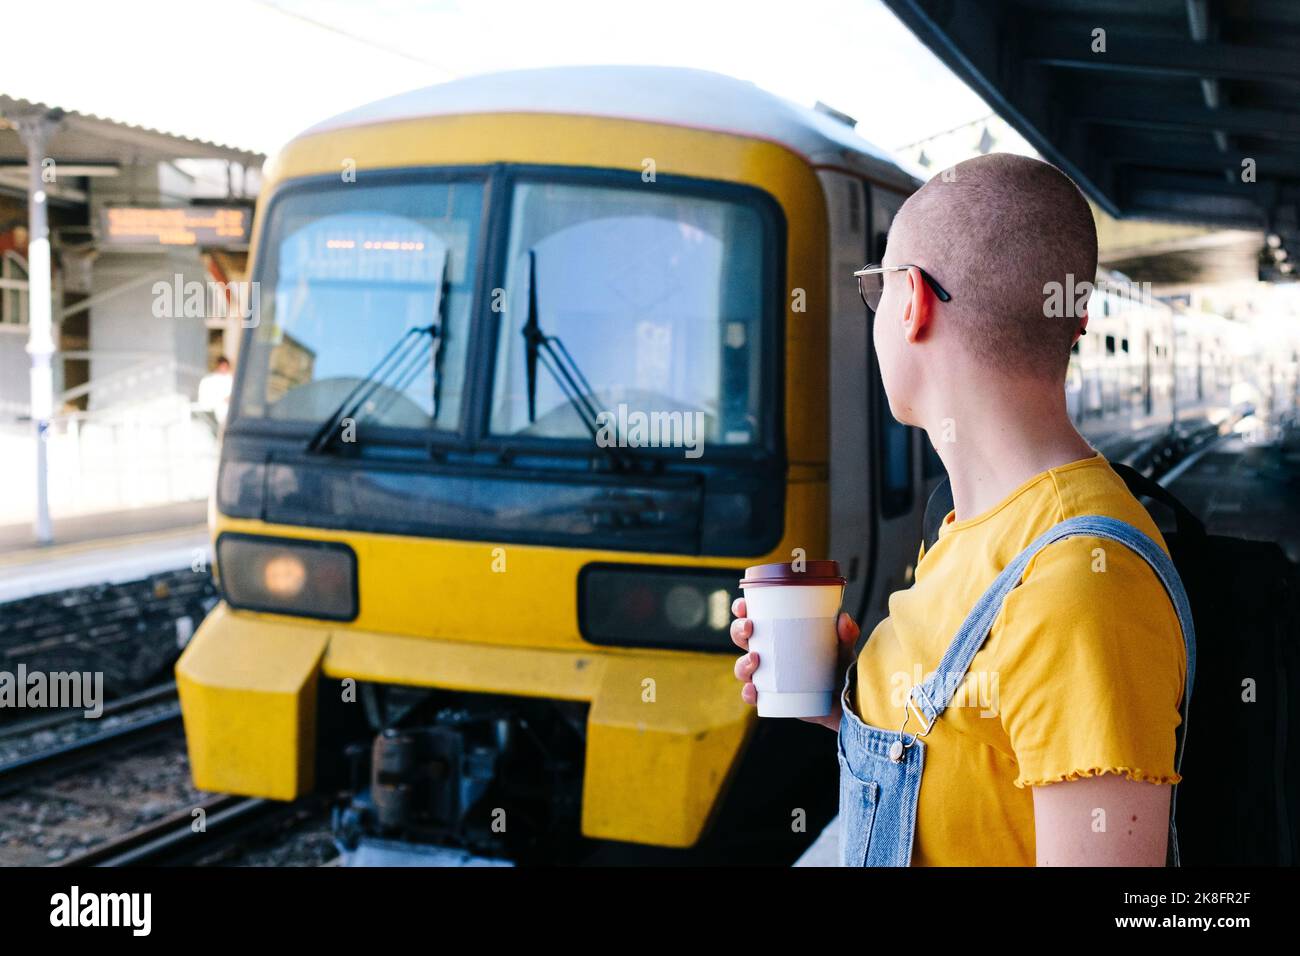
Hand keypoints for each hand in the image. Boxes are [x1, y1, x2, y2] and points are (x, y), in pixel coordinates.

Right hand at [731, 597, 860, 731]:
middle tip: (750, 628)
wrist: (846, 701)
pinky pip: (752, 695)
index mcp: (778, 633)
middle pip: (742, 638)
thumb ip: (847, 634)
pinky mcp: (771, 697)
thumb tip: (843, 618)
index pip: (753, 616)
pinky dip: (748, 692)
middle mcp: (768, 653)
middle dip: (738, 630)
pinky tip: (753, 689)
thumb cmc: (839, 666)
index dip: (742, 610)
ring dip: (742, 662)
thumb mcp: (843, 647)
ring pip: (742, 667)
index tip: (743, 606)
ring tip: (755, 659)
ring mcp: (767, 676)